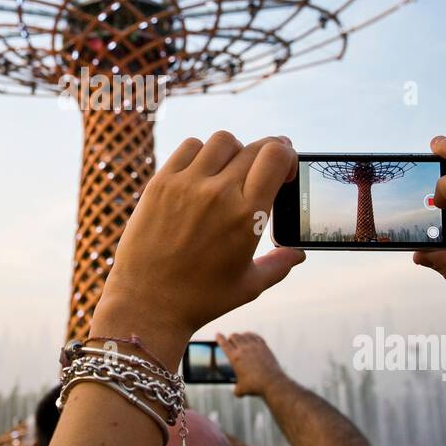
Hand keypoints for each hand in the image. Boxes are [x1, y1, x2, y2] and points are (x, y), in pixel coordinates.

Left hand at [93, 132, 304, 366]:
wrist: (146, 303)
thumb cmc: (201, 298)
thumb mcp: (249, 286)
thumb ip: (279, 265)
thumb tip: (299, 254)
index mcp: (247, 216)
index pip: (276, 156)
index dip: (287, 154)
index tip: (285, 167)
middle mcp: (218, 193)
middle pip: (253, 147)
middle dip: (266, 154)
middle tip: (263, 168)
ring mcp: (186, 184)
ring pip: (222, 141)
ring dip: (234, 152)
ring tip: (230, 171)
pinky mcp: (160, 183)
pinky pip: (189, 147)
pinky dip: (201, 153)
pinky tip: (202, 172)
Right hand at [217, 332, 286, 397]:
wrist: (272, 383)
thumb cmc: (255, 387)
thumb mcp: (242, 390)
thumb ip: (237, 389)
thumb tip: (237, 392)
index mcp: (234, 358)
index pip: (224, 344)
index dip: (219, 338)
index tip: (218, 334)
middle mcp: (243, 349)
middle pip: (234, 336)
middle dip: (231, 338)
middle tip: (231, 341)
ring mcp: (255, 346)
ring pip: (245, 335)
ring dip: (241, 336)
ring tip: (240, 338)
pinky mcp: (264, 347)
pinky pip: (255, 336)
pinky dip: (251, 335)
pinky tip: (251, 337)